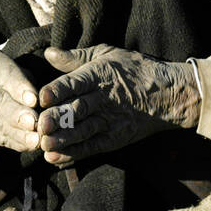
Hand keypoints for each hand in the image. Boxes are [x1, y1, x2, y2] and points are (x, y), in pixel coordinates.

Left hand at [36, 44, 200, 166]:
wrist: (171, 94)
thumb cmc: (136, 69)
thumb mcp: (107, 53)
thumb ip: (76, 56)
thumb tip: (49, 52)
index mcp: (100, 74)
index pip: (76, 82)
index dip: (59, 90)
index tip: (42, 97)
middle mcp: (104, 98)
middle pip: (77, 109)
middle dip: (58, 118)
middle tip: (40, 125)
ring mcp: (110, 120)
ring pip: (84, 131)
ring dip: (64, 139)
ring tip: (45, 145)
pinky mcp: (115, 138)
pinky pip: (92, 147)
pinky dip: (74, 154)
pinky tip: (57, 158)